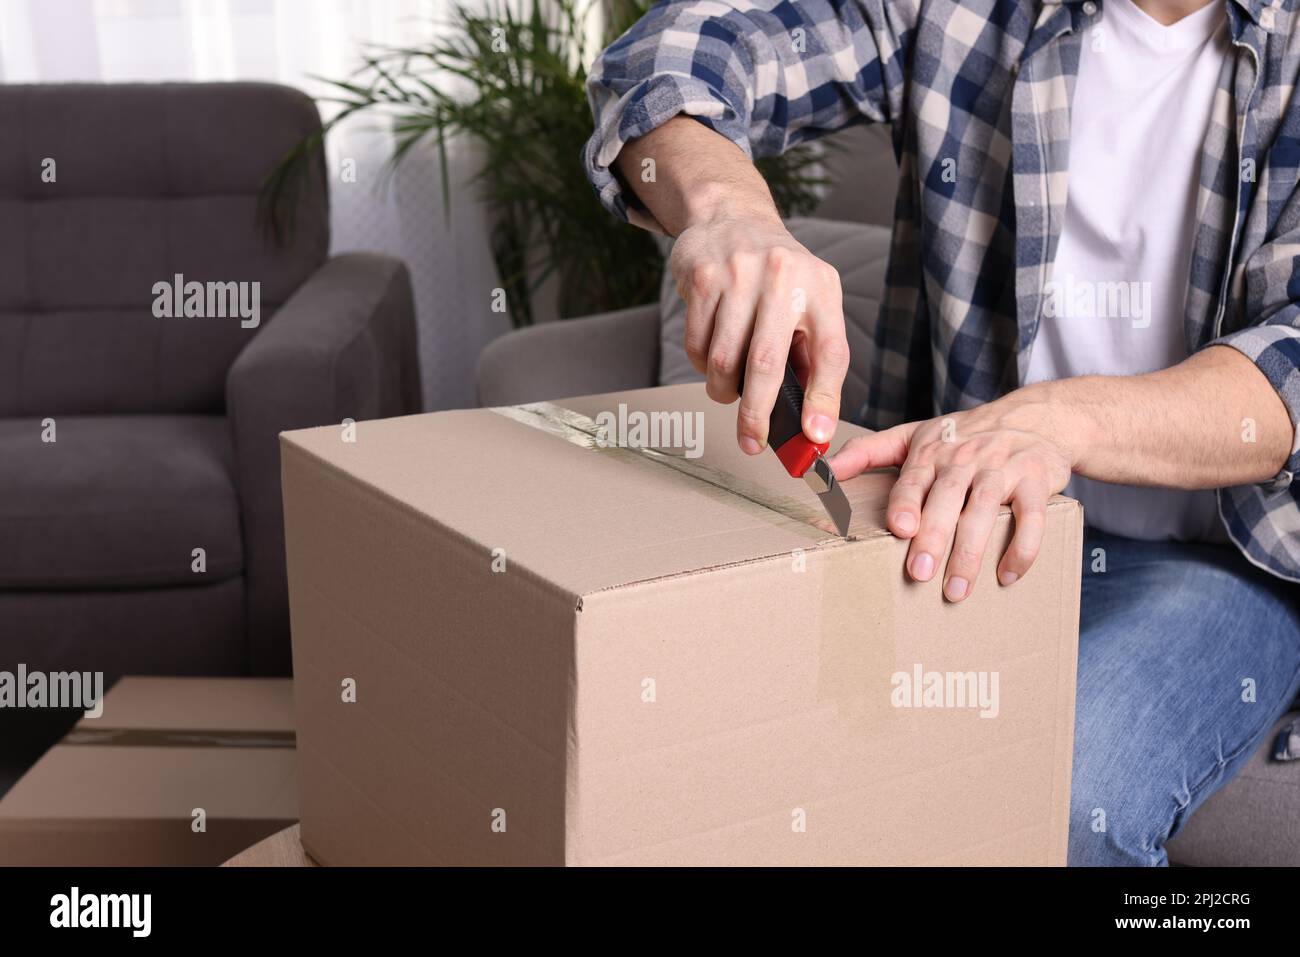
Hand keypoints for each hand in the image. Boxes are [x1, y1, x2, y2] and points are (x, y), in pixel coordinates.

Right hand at [669, 214, 850, 453]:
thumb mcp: (811, 302)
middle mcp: (783, 277)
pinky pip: (696, 345)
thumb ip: (813, 355)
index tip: (815, 436)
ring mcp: (739, 275)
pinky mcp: (702, 278)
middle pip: (765, 364)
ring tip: (728, 387)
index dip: (824, 399)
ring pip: (722, 361)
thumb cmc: (779, 276)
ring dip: (722, 389)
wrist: (734, 219)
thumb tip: (811, 423)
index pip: (831, 352)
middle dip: (756, 415)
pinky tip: (712, 353)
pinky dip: (701, 365)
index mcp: (821, 288)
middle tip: (752, 442)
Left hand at [827, 389, 1078, 600]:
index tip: (900, 528)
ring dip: (972, 552)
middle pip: (948, 498)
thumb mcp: (914, 434)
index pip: (915, 477)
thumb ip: (868, 452)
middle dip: (935, 536)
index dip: (907, 501)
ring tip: (956, 590)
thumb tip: (824, 471)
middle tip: (919, 573)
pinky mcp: (1037, 480)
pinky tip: (1007, 575)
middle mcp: (967, 457)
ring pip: (986, 510)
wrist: (1036, 417)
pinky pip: (1032, 516)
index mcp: (932, 450)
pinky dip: (1023, 547)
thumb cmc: (964, 435)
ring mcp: (1003, 468)